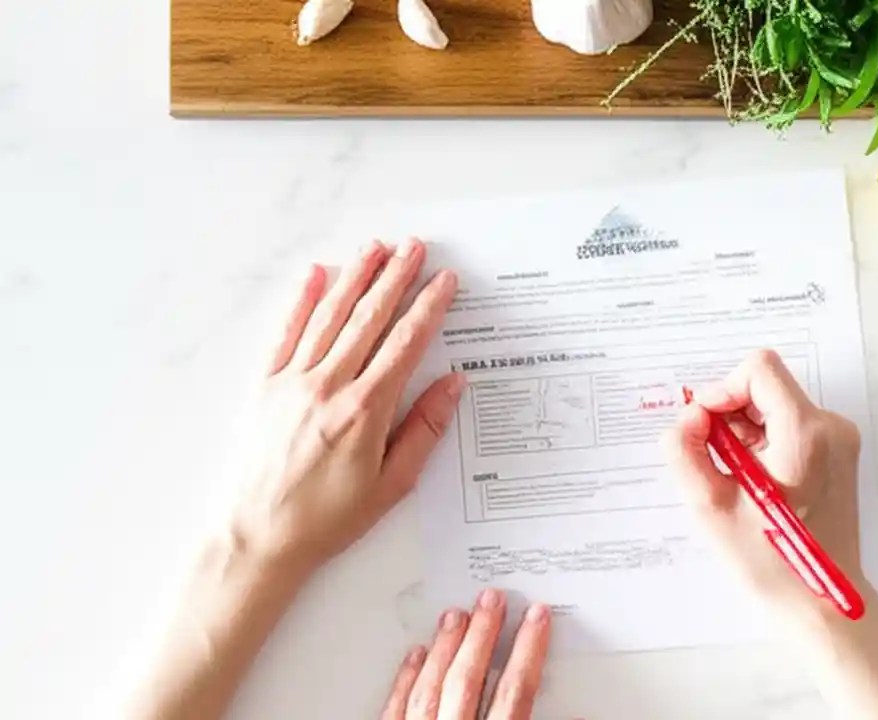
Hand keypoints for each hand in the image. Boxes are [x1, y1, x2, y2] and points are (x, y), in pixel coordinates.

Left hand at [231, 238, 462, 573]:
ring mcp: (291, 382)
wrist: (257, 538)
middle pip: (369, 318)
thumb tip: (453, 386)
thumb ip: (424, 430)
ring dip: (355, 277)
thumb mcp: (392, 484)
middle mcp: (328, 386)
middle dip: (395, 278)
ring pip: (329, 316)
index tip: (444, 281)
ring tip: (375, 248)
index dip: (428, 307)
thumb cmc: (327, 519)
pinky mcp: (263, 387)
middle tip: (415, 247)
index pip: (406, 344)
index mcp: (365, 410)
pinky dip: (301, 301)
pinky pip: (285, 333)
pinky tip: (315, 275)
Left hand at [380, 590, 551, 719]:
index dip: (528, 650)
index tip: (536, 618)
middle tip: (492, 600)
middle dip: (482, 634)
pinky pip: (396, 707)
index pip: (514, 692)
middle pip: (468, 679)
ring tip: (454, 615)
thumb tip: (578, 713)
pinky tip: (416, 654)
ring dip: (445, 647)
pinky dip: (407, 678)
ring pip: (431, 686)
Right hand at [662, 350, 862, 616]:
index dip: (721, 391)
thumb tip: (688, 418)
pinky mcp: (836, 457)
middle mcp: (830, 427)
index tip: (705, 429)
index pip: (758, 369)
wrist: (817, 603)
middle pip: (766, 387)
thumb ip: (685, 449)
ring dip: (744, 433)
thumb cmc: (770, 563)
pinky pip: (790, 428)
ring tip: (734, 480)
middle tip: (715, 462)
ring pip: (775, 407)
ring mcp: (838, 442)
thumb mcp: (710, 505)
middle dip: (730, 416)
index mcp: (806, 431)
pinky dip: (763, 445)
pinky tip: (753, 484)